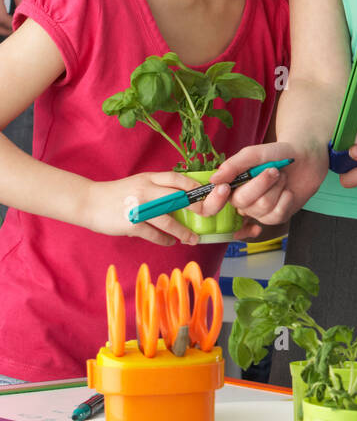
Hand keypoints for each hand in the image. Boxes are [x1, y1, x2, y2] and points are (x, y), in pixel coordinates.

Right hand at [85, 172, 223, 247]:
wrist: (88, 201)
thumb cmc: (116, 193)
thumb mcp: (138, 182)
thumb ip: (156, 186)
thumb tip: (180, 196)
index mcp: (147, 178)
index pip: (175, 178)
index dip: (192, 185)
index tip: (205, 193)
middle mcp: (145, 191)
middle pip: (176, 198)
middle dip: (194, 207)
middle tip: (205, 214)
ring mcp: (138, 209)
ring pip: (168, 221)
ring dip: (183, 231)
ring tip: (192, 238)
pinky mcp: (131, 224)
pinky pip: (153, 234)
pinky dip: (165, 240)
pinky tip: (170, 242)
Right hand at [209, 142, 326, 226]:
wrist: (305, 157)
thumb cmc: (277, 154)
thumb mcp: (254, 154)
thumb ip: (234, 165)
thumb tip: (214, 180)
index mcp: (232, 185)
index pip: (215, 200)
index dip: (215, 199)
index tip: (223, 188)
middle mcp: (242, 201)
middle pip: (242, 201)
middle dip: (261, 183)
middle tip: (274, 170)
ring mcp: (259, 211)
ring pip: (262, 206)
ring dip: (277, 187)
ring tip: (281, 177)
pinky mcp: (275, 217)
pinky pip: (276, 215)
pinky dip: (286, 199)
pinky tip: (288, 191)